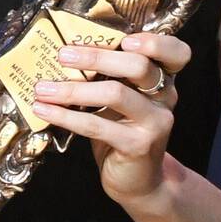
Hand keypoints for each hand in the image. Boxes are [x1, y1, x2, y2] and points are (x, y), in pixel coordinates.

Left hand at [31, 32, 191, 206]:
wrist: (138, 182)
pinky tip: (44, 110)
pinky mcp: (138, 145)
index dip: (156, 42)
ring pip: (115, 93)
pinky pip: (96, 125)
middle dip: (97, 57)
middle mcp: (165, 97)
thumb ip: (108, 77)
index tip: (125, 39)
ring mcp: (154, 122)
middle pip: (139, 66)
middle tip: (63, 55)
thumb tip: (64, 53)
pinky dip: (66, 115)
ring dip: (73, 88)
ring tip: (43, 88)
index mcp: (163, 80)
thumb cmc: (121, 132)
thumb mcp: (120, 100)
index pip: (177, 53)